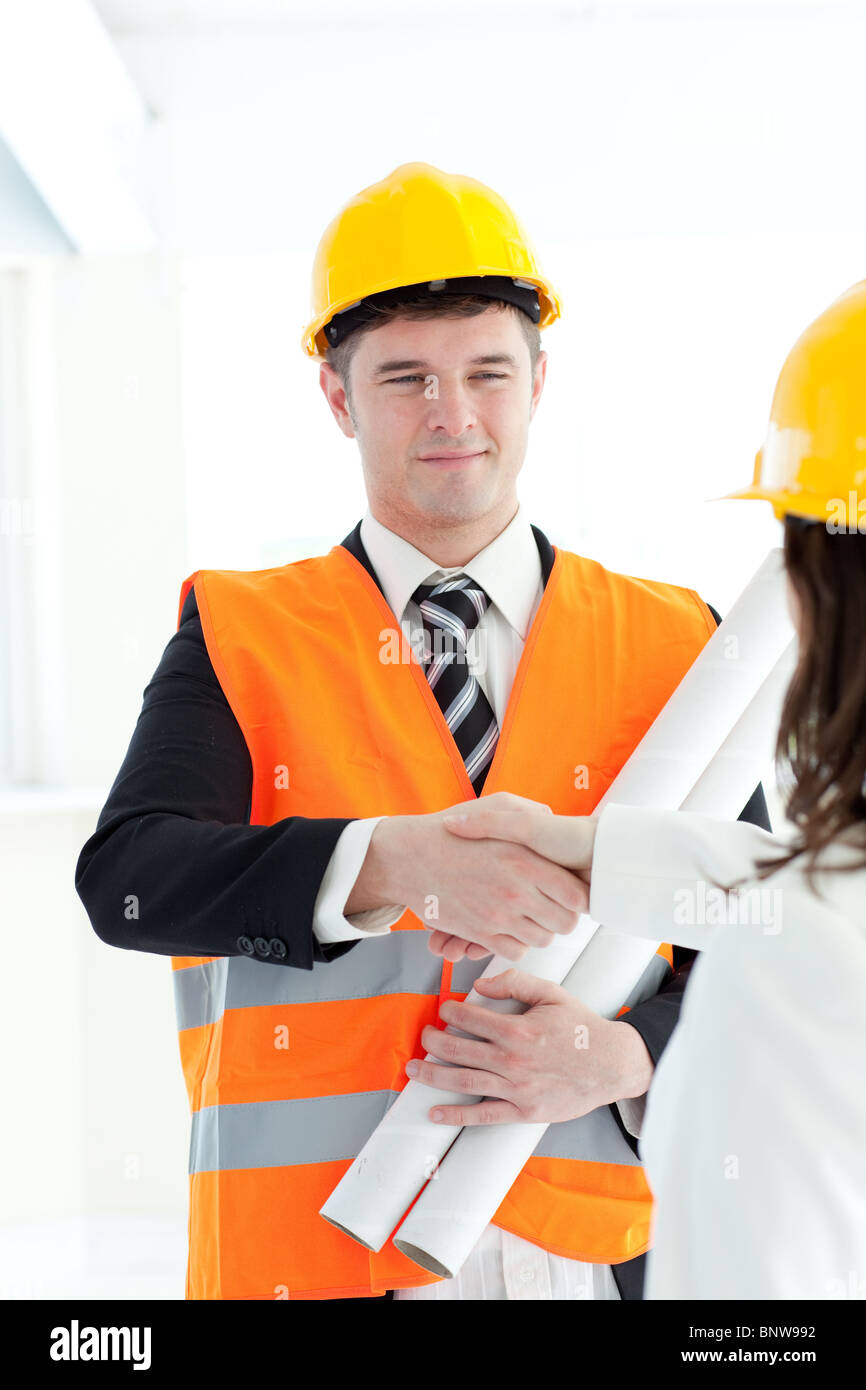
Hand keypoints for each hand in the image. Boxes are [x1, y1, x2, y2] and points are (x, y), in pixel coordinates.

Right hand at [355, 791, 588, 961]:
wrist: (408, 856)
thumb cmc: (452, 830)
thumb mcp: (498, 805)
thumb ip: (532, 812)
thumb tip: (554, 819)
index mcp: (525, 860)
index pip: (576, 896)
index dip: (580, 897)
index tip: (573, 892)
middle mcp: (515, 891)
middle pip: (564, 923)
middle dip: (563, 917)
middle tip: (555, 906)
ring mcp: (496, 916)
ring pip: (541, 940)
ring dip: (541, 930)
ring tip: (533, 915)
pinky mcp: (478, 932)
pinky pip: (514, 950)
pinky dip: (517, 943)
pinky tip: (511, 927)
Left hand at [405, 968, 653, 1124]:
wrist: (612, 1064)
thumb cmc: (581, 1027)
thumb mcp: (552, 994)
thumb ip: (515, 982)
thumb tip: (480, 985)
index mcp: (518, 1029)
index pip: (470, 1018)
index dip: (450, 1012)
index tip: (443, 1010)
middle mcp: (513, 1060)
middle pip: (458, 1050)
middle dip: (434, 1041)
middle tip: (424, 1035)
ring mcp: (517, 1088)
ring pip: (464, 1081)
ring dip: (433, 1075)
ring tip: (413, 1069)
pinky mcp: (523, 1110)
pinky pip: (484, 1114)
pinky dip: (456, 1115)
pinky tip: (435, 1113)